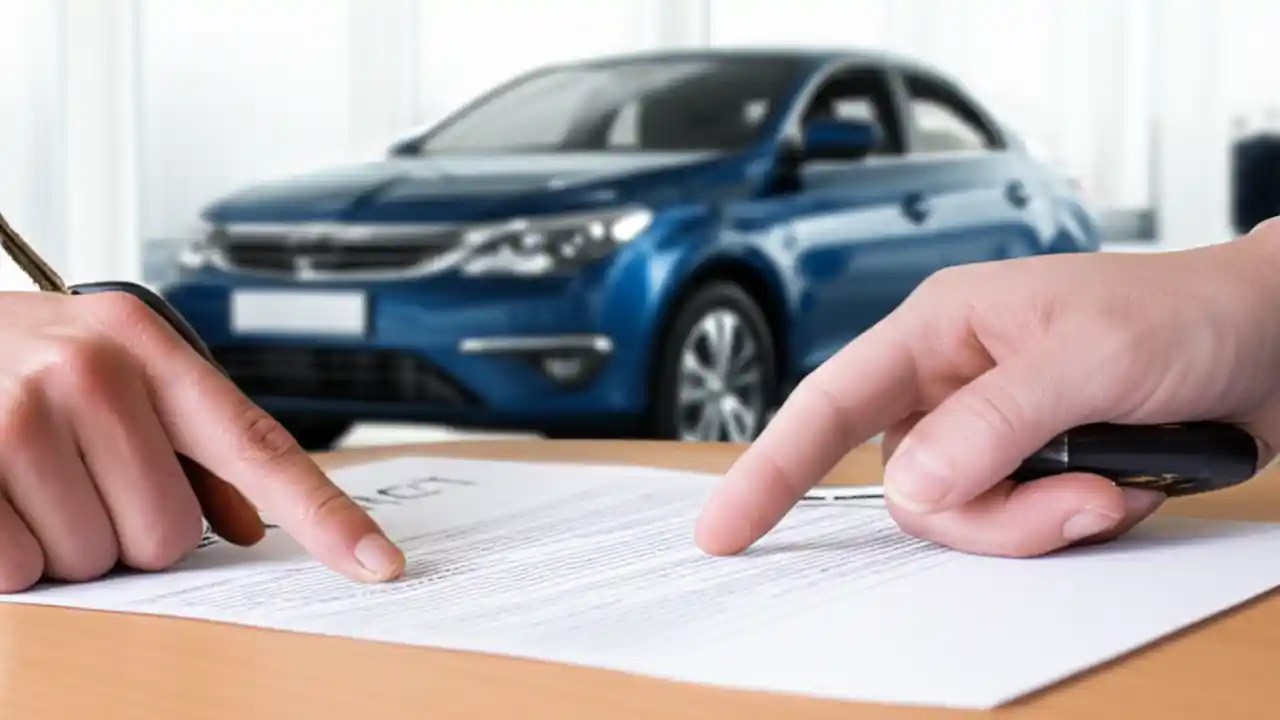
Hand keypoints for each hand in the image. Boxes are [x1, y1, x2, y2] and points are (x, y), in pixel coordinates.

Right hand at [0, 291, 403, 591]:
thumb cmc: (14, 361)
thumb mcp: (108, 372)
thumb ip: (188, 443)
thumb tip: (255, 526)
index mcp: (143, 345)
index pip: (259, 446)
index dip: (325, 516)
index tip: (381, 564)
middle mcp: (87, 370)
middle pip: (171, 533)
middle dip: (128, 529)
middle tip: (77, 478)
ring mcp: (14, 414)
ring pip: (96, 559)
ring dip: (65, 542)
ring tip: (28, 480)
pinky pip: (20, 570)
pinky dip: (11, 556)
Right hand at [696, 221, 1279, 557]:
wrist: (1275, 344)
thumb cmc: (1186, 315)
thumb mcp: (1089, 360)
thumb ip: (994, 421)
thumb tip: (914, 485)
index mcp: (942, 328)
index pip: (830, 402)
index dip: (769, 467)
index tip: (724, 527)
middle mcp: (954, 382)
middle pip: (908, 486)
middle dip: (991, 513)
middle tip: (1076, 498)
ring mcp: (993, 430)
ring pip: (962, 517)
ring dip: (1041, 522)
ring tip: (1113, 486)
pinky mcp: (1032, 467)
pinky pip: (1013, 528)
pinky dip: (1067, 526)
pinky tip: (1121, 485)